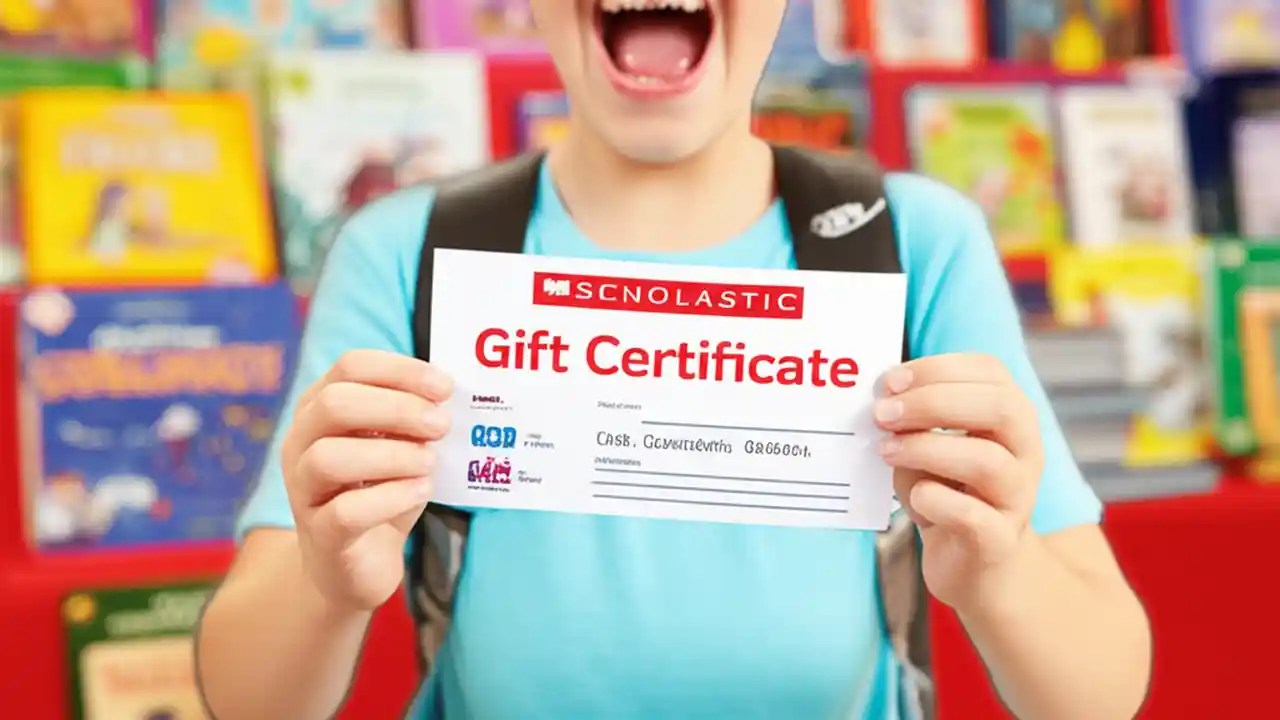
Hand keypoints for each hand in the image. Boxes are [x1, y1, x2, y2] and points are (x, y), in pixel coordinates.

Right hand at [282, 350, 452, 612]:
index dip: (399, 370)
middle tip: (441, 424)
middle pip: (335, 405)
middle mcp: (300, 443)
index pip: (350, 367)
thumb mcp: (401, 446)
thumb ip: (416, 417)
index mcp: (319, 409)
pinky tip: (420, 491)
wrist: (357, 566)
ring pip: (330, 458)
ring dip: (392, 455)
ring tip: (429, 463)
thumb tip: (449, 394)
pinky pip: (346, 511)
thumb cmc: (382, 492)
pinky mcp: (320, 535)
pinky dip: (390, 497)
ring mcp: (303, 490)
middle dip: (397, 409)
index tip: (444, 387)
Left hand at [874, 354, 1042, 611]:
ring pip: (987, 461)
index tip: (891, 380)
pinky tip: (915, 498)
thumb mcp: (926, 446)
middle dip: (934, 403)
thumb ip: (910, 423)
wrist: (973, 563)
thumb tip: (881, 404)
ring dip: (927, 449)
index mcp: (1011, 416)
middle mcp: (1025, 451)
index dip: (939, 369)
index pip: (989, 372)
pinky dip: (935, 500)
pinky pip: (972, 516)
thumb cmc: (945, 491)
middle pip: (999, 408)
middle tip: (883, 413)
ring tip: (886, 451)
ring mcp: (1017, 497)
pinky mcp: (998, 540)